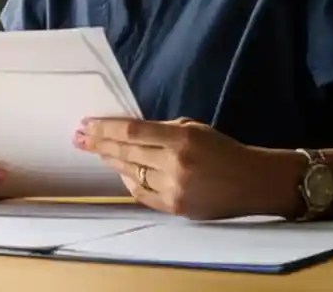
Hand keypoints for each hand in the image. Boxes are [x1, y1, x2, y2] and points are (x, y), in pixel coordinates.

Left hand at [76, 117, 294, 219]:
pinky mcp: (175, 208)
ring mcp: (174, 189)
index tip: (86, 124)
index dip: (105, 128)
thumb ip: (163, 130)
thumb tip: (129, 132)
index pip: (132, 132)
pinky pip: (142, 194)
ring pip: (131, 173)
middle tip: (79, 137)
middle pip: (126, 152)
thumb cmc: (225, 149)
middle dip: (99, 144)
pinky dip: (130, 182)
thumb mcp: (196, 128)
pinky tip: (121, 172)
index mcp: (181, 139)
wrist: (253, 182)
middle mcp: (174, 164)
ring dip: (112, 162)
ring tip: (97, 151)